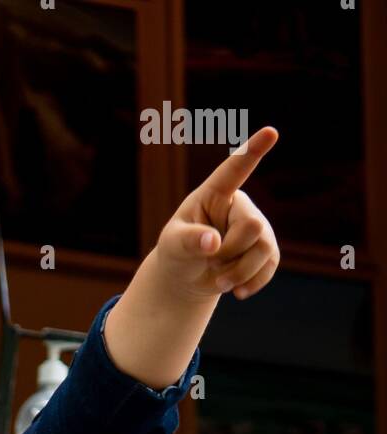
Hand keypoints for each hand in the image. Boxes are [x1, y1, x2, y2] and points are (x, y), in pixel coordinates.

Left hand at [153, 126, 280, 302]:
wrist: (189, 279)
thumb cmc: (177, 253)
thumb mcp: (172, 246)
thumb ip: (188, 241)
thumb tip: (213, 243)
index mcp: (215, 194)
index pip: (235, 169)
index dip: (253, 151)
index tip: (271, 131)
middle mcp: (240, 205)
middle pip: (253, 225)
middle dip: (231, 252)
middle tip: (212, 261)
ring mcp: (258, 226)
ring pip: (265, 247)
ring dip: (240, 271)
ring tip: (219, 279)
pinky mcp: (267, 249)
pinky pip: (272, 264)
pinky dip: (252, 282)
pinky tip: (237, 291)